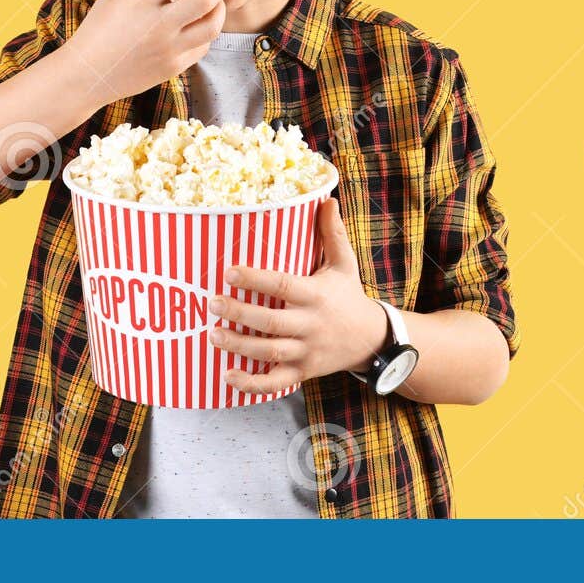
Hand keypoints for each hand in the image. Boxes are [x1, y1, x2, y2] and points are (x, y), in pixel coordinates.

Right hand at [63, 0, 230, 104]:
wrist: (88, 76)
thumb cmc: (98, 31)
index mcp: (138, 2)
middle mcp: (157, 25)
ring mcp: (168, 49)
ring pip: (213, 25)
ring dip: (219, 7)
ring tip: (214, 0)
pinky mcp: (173, 67)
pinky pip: (202, 46)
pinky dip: (204, 31)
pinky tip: (196, 24)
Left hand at [206, 195, 387, 393]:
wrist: (372, 340)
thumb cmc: (349, 297)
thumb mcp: (345, 264)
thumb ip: (333, 234)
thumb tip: (327, 199)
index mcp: (316, 295)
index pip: (283, 285)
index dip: (256, 280)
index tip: (229, 272)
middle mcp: (310, 325)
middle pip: (272, 322)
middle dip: (240, 314)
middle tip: (211, 303)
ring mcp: (306, 351)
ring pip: (271, 352)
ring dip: (240, 346)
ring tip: (213, 335)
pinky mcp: (303, 372)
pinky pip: (276, 382)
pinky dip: (252, 383)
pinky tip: (228, 376)